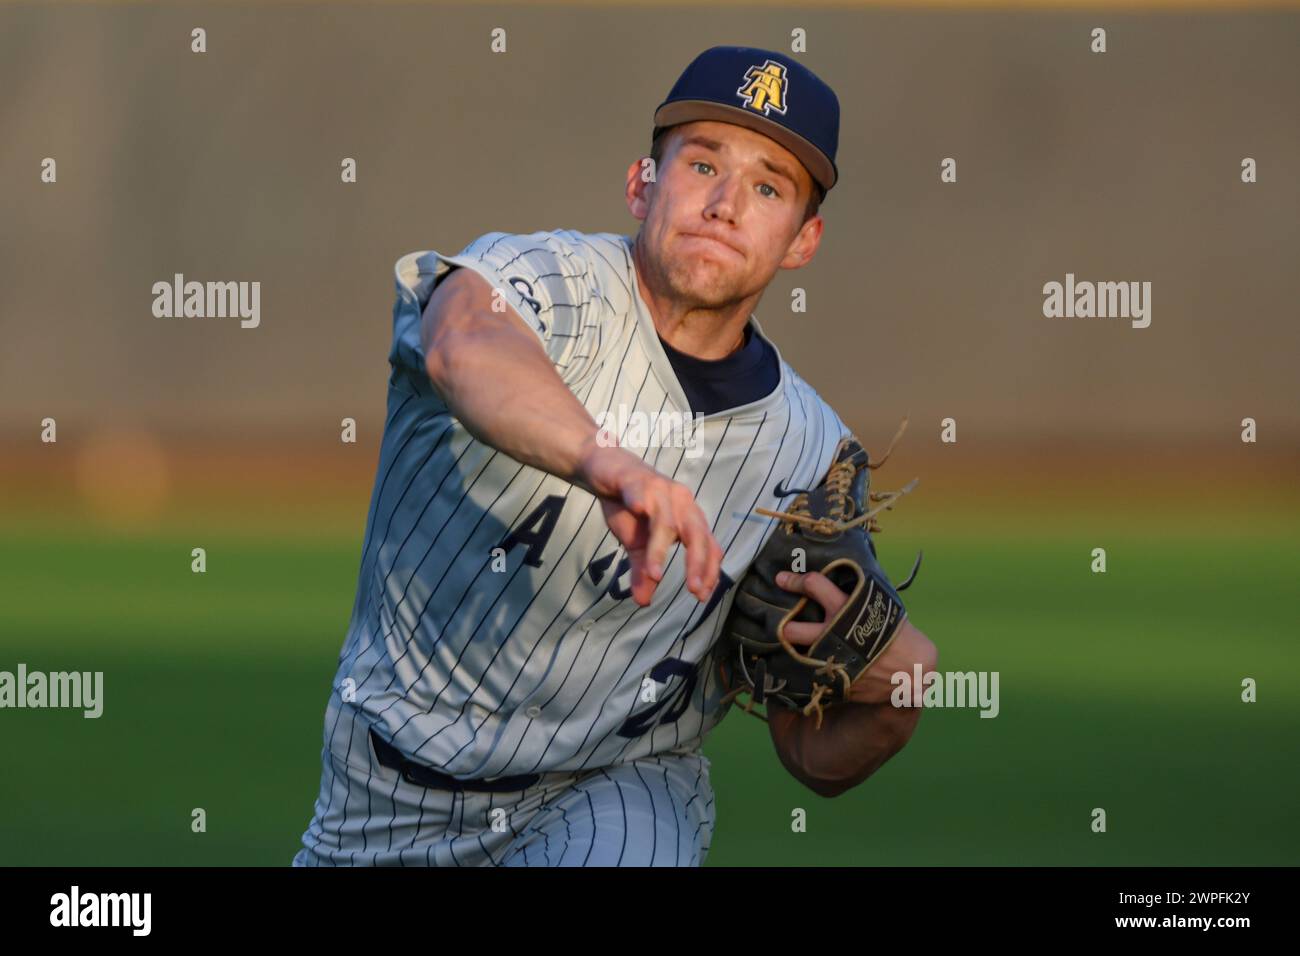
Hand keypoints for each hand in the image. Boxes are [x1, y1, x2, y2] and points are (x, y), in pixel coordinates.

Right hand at [578, 440, 722, 606]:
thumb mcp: (636, 544)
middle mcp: (682, 503)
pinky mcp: (640, 483)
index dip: (709, 571)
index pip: (708, 546)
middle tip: (695, 591)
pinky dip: (644, 514)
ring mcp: (662, 491)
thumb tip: (643, 602)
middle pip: (698, 535)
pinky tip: (638, 532)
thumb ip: (644, 569)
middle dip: (699, 564)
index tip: (703, 597)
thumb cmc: (628, 505)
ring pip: (668, 524)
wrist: (605, 469)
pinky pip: (645, 501)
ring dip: (661, 550)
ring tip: (655, 575)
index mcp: (688, 517)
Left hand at [774, 571, 936, 705]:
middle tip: (776, 620)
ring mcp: (831, 660)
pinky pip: (810, 674)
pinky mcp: (832, 681)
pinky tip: (798, 666)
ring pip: (797, 654)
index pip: (814, 586)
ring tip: (784, 643)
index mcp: (846, 610)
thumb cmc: (899, 635)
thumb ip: (859, 596)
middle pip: (794, 628)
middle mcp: (834, 635)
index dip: (796, 581)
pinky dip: (804, 669)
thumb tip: (846, 578)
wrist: (911, 673)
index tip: (782, 579)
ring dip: (789, 648)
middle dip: (783, 624)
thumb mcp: (881, 607)